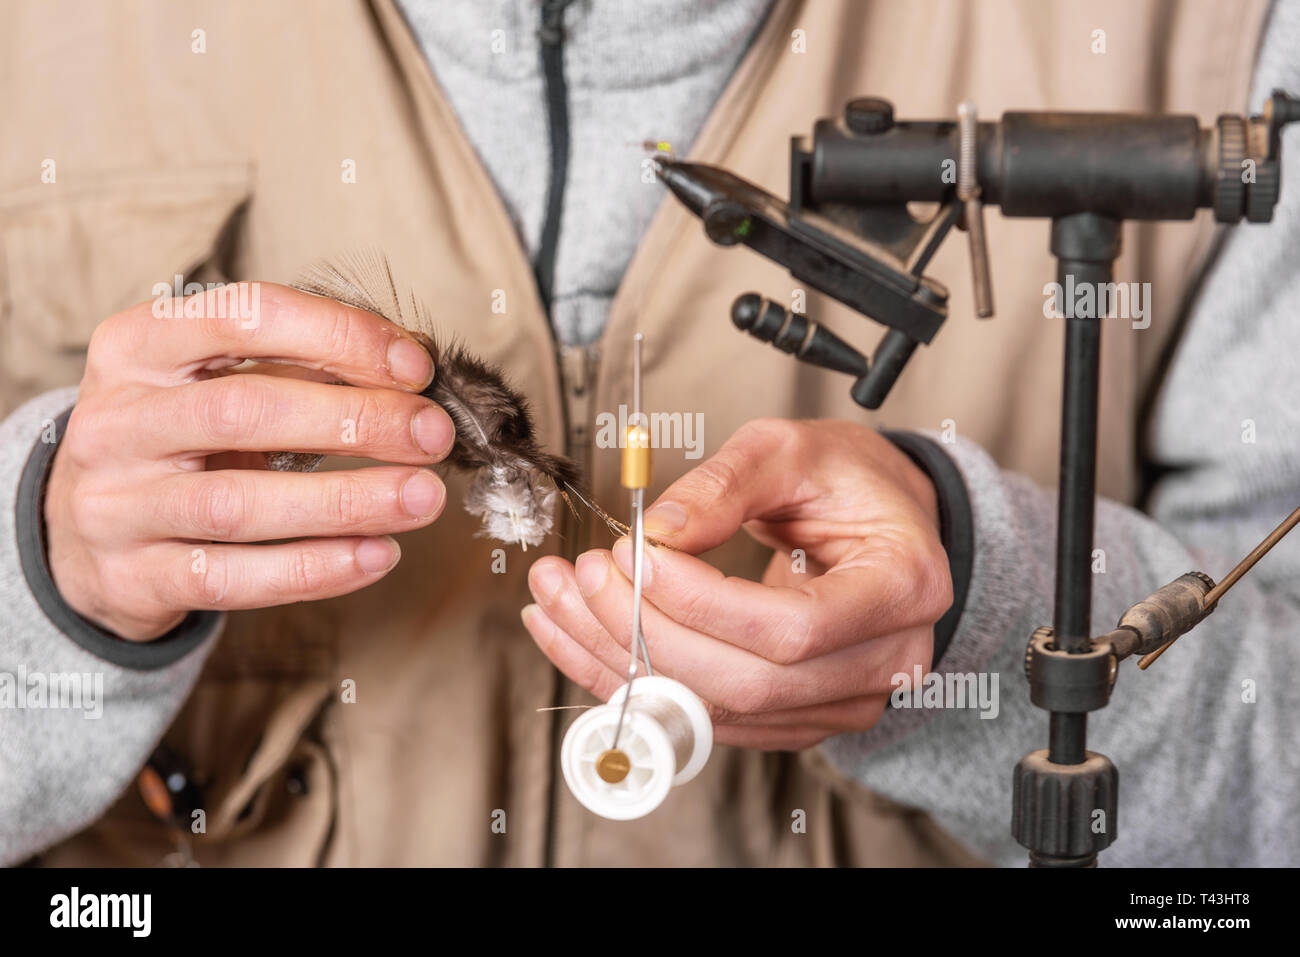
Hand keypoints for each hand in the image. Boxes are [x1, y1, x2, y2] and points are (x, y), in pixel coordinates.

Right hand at [45, 282, 455, 639]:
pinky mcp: (132, 577)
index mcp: (138, 345)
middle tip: (432, 435)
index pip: (246, 316)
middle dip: (355, 420)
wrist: (80, 534)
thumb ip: (297, 368)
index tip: (415, 367)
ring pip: (239, 503)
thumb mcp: (213, 383)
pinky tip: (377, 555)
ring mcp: (115, 504)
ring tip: (422, 497)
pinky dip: (312, 569)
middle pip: (244, 410)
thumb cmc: (178, 441)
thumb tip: (409, 372)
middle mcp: (117, 420)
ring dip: (346, 500)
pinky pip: (230, 578)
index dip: (339, 336)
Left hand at [522, 418, 951, 749]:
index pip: (792, 629)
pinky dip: (632, 680)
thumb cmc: (849, 479)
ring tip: (560, 601)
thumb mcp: (792, 449)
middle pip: (747, 682)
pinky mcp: (794, 716)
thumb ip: (726, 485)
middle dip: (647, 632)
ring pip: (715, 710)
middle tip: (585, 575)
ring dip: (621, 661)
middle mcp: (882, 660)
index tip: (635, 555)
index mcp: (902, 588)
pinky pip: (704, 716)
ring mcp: (839, 700)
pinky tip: (580, 636)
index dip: (701, 603)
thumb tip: (658, 531)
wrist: (882, 518)